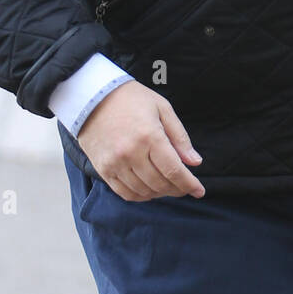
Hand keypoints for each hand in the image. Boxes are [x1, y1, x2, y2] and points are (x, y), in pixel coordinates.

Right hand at [77, 79, 204, 201]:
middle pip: (160, 183)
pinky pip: (125, 193)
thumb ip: (180, 137)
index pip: (174, 170)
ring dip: (160, 193)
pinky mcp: (103, 169)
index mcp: (150, 136)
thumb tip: (195, 162)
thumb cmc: (132, 99)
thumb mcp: (162, 109)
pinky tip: (150, 190)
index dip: (189, 184)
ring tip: (169, 186)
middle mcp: (131, 153)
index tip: (199, 191)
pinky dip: (141, 196)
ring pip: (144, 191)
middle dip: (178, 189)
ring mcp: (115, 163)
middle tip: (186, 187)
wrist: (93, 97)